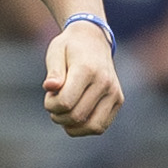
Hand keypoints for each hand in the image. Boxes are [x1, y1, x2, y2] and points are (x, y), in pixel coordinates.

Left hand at [43, 17, 123, 135]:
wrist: (93, 40)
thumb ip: (53, 71)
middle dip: (57, 115)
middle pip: (76, 116)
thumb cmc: (69, 47)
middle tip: (54, 102)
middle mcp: (105, 83)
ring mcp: (114, 93)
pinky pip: (100, 126)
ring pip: (92, 127)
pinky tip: (75, 116)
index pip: (65, 102)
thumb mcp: (55, 52)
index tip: (49, 93)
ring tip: (64, 111)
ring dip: (71, 126)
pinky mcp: (118, 101)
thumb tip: (50, 87)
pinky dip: (84, 128)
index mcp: (87, 70)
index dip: (50, 104)